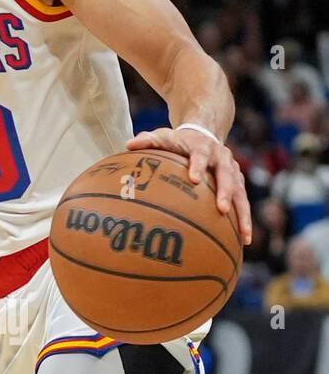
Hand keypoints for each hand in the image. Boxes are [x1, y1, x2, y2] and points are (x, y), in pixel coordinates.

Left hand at [127, 126, 252, 243]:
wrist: (203, 134)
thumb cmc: (178, 141)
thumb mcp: (163, 137)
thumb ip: (147, 140)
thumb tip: (128, 144)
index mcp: (203, 147)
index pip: (201, 155)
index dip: (198, 165)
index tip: (193, 179)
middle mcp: (222, 158)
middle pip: (227, 175)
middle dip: (226, 192)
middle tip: (221, 209)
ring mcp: (233, 171)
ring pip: (240, 192)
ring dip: (242, 213)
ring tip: (243, 234)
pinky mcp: (238, 183)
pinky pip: (243, 202)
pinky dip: (244, 219)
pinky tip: (244, 239)